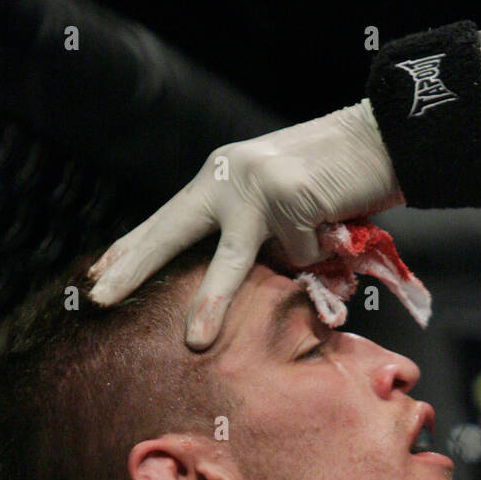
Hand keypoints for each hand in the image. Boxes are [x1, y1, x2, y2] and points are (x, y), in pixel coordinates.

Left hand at [87, 100, 402, 348]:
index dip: (132, 249)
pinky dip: (324, 254)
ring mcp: (258, 184)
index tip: (95, 276)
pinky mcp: (292, 195)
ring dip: (214, 303)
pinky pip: (304, 256)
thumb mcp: (280, 204)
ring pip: (235, 260)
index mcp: (221, 175)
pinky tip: (337, 225)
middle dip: (134, 268)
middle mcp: (229, 174)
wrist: (385, 136)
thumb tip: (228, 286)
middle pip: (172, 229)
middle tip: (97, 298)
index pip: (167, 218)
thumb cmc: (335, 179)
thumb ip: (253, 235)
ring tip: (195, 343)